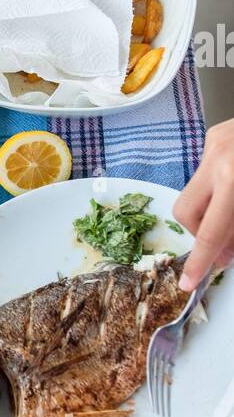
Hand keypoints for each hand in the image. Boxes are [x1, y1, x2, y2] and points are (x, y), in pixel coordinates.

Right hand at [173, 121, 233, 290]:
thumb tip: (226, 254)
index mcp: (233, 181)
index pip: (210, 234)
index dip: (200, 262)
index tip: (188, 282)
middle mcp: (217, 160)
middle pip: (187, 212)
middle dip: (200, 232)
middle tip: (224, 241)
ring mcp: (213, 143)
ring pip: (196, 192)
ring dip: (213, 208)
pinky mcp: (214, 134)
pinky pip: (206, 171)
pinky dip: (221, 185)